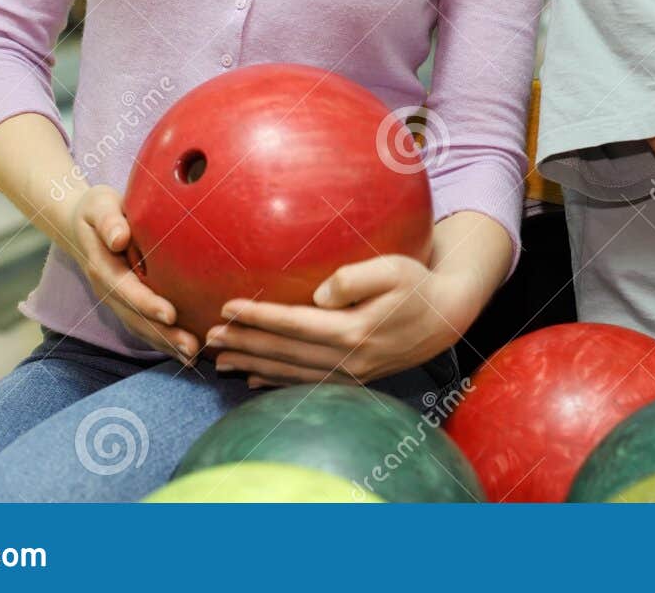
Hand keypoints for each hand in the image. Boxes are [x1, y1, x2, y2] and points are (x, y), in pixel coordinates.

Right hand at [63, 185, 198, 364]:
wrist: (81, 223)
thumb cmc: (98, 209)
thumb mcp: (99, 206)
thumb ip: (109, 221)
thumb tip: (119, 238)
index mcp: (102, 266)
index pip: (125, 289)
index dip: (146, 303)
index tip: (171, 315)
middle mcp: (107, 289)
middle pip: (134, 318)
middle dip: (162, 335)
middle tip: (191, 348)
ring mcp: (115, 300)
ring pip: (139, 327)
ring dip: (165, 344)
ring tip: (193, 358)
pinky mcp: (125, 303)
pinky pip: (143, 326)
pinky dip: (163, 341)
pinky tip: (186, 353)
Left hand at [205, 254, 478, 386]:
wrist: (447, 317)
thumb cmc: (418, 285)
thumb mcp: (394, 269)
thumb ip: (355, 278)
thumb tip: (319, 294)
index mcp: (352, 330)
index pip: (293, 324)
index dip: (258, 316)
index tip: (226, 308)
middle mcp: (347, 359)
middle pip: (284, 352)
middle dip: (244, 343)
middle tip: (208, 338)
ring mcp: (350, 374)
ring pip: (289, 372)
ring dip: (253, 365)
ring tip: (220, 360)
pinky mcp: (353, 379)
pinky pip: (305, 384)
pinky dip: (277, 383)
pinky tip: (255, 381)